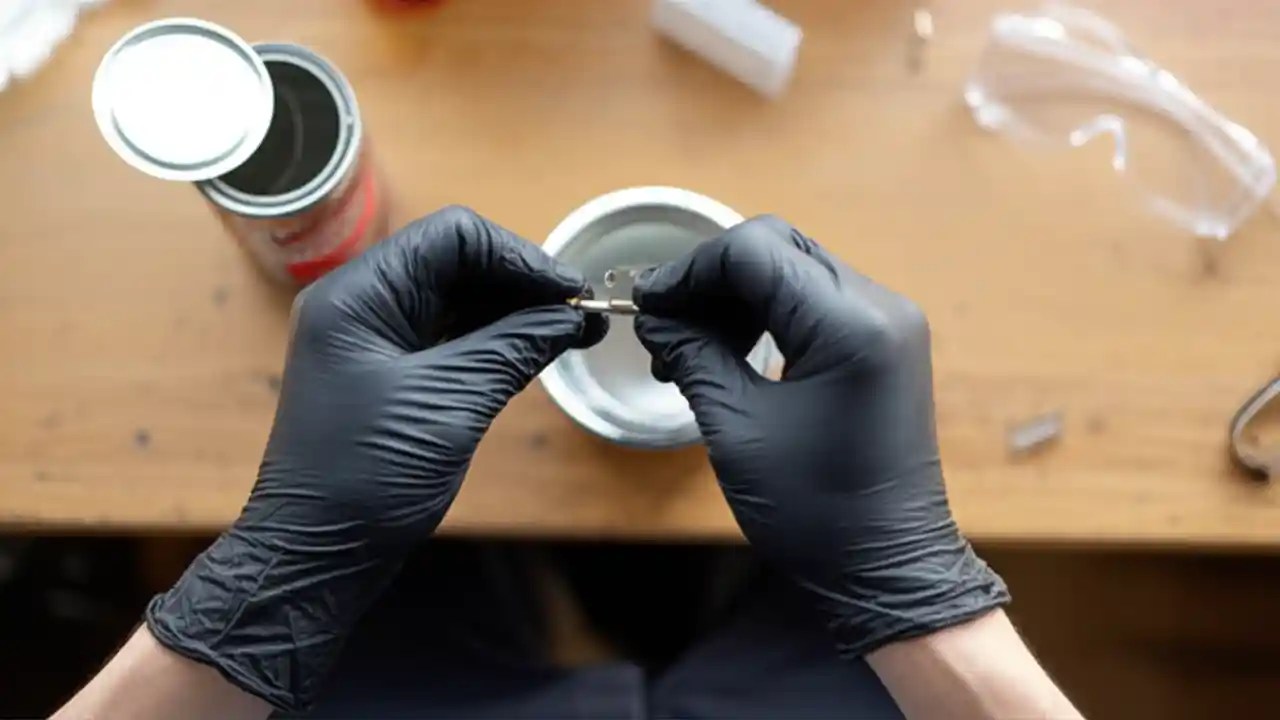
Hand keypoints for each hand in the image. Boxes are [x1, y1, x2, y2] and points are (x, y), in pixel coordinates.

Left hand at [146, 206, 601, 710]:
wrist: (318, 553)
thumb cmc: (365, 476)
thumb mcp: (451, 403)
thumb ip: (513, 347)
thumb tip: (574, 314)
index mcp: (358, 295)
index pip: (452, 237)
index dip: (517, 256)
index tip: (568, 290)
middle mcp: (364, 304)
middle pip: (458, 262)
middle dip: (521, 281)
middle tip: (580, 310)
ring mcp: (377, 340)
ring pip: (459, 298)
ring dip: (515, 310)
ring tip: (573, 329)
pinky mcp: (394, 373)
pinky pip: (453, 336)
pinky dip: (497, 338)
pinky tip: (539, 349)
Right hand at [633, 216, 1007, 657]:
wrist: (887, 568)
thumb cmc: (814, 511)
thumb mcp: (737, 428)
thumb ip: (694, 356)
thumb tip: (654, 315)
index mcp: (851, 327)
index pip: (755, 252)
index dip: (691, 271)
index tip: (647, 306)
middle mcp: (881, 307)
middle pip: (777, 249)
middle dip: (711, 280)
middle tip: (665, 327)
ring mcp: (889, 323)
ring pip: (793, 269)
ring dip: (735, 298)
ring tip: (688, 350)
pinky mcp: (884, 343)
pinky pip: (814, 301)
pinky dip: (766, 315)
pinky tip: (728, 352)